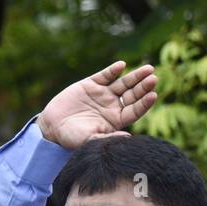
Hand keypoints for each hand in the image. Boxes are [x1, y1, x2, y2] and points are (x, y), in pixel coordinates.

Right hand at [36, 61, 157, 148]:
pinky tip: (121, 65)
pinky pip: (105, 76)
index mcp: (117, 120)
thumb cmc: (73, 137)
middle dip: (143, 87)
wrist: (52, 127)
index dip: (144, 103)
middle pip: (133, 95)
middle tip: (154, 78)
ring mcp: (103, 94)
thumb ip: (109, 138)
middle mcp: (113, 106)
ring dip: (135, 76)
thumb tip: (128, 138)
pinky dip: (113, 70)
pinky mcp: (91, 84)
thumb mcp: (91, 140)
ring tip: (149, 69)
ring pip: (123, 83)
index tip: (153, 95)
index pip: (135, 110)